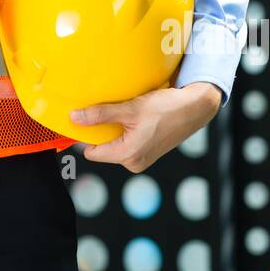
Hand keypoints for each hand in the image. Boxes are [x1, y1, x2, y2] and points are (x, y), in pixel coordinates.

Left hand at [69, 83, 222, 171]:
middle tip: (103, 111)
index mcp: (128, 156)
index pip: (92, 153)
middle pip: (104, 149)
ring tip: (122, 112)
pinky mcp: (149, 152)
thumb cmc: (166, 108)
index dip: (84, 136)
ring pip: (116, 144)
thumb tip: (74, 118)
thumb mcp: (130, 109)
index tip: (81, 119)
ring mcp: (142, 159)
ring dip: (115, 129)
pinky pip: (128, 142)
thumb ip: (100, 115)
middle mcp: (134, 162)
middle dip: (101, 132)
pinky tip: (133, 117)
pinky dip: (126, 130)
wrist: (195, 108)